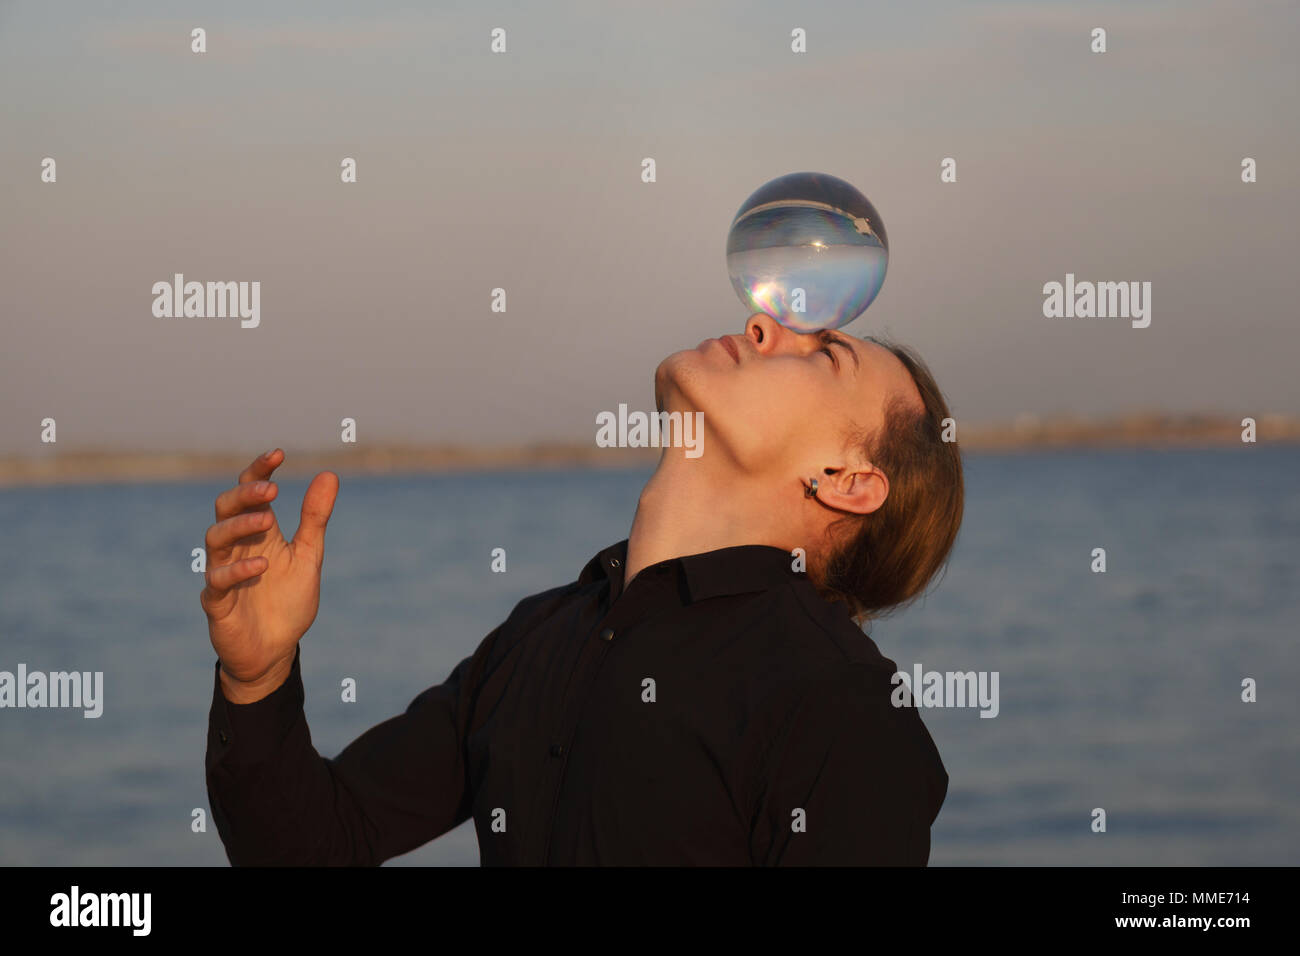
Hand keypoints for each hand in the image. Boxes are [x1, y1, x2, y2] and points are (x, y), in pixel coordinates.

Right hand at [199, 449, 337, 701]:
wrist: (276, 650)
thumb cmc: (288, 599)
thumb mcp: (308, 555)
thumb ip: (315, 518)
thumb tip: (330, 474)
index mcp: (258, 532)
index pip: (250, 491)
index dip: (259, 470)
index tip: (279, 454)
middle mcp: (236, 546)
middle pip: (226, 507)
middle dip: (246, 494)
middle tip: (272, 489)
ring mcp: (223, 572)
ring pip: (215, 538)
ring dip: (240, 526)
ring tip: (268, 520)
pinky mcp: (217, 602)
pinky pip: (218, 581)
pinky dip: (238, 570)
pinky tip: (261, 566)